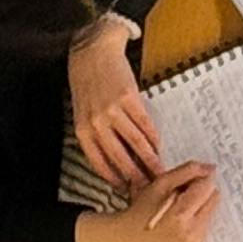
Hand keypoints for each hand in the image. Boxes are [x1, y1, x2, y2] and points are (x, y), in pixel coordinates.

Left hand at [67, 18, 159, 186]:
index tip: (125, 189)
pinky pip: (144, 123)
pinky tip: (158, 144)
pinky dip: (153, 136)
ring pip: (135, 142)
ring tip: (159, 170)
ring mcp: (113, 111)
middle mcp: (97, 123)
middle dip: (135, 175)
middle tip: (147, 188)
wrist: (93, 53)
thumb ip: (95, 134)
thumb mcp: (83, 112)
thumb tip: (115, 157)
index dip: (114, 178)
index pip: (99, 162)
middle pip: (120, 156)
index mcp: (83, 131)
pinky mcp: (129, 98)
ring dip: (149, 159)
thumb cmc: (87, 84)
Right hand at [76, 161, 221, 241]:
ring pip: (212, 208)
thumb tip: (211, 168)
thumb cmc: (141, 209)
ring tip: (179, 205)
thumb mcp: (161, 183)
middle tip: (181, 193)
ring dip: (200, 202)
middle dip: (201, 190)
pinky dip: (198, 214)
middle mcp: (192, 231)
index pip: (208, 186)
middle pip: (214, 197)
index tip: (186, 180)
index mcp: (181, 214)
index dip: (199, 178)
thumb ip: (188, 171)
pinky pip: (207, 220)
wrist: (128, 239)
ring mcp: (195, 240)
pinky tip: (181, 217)